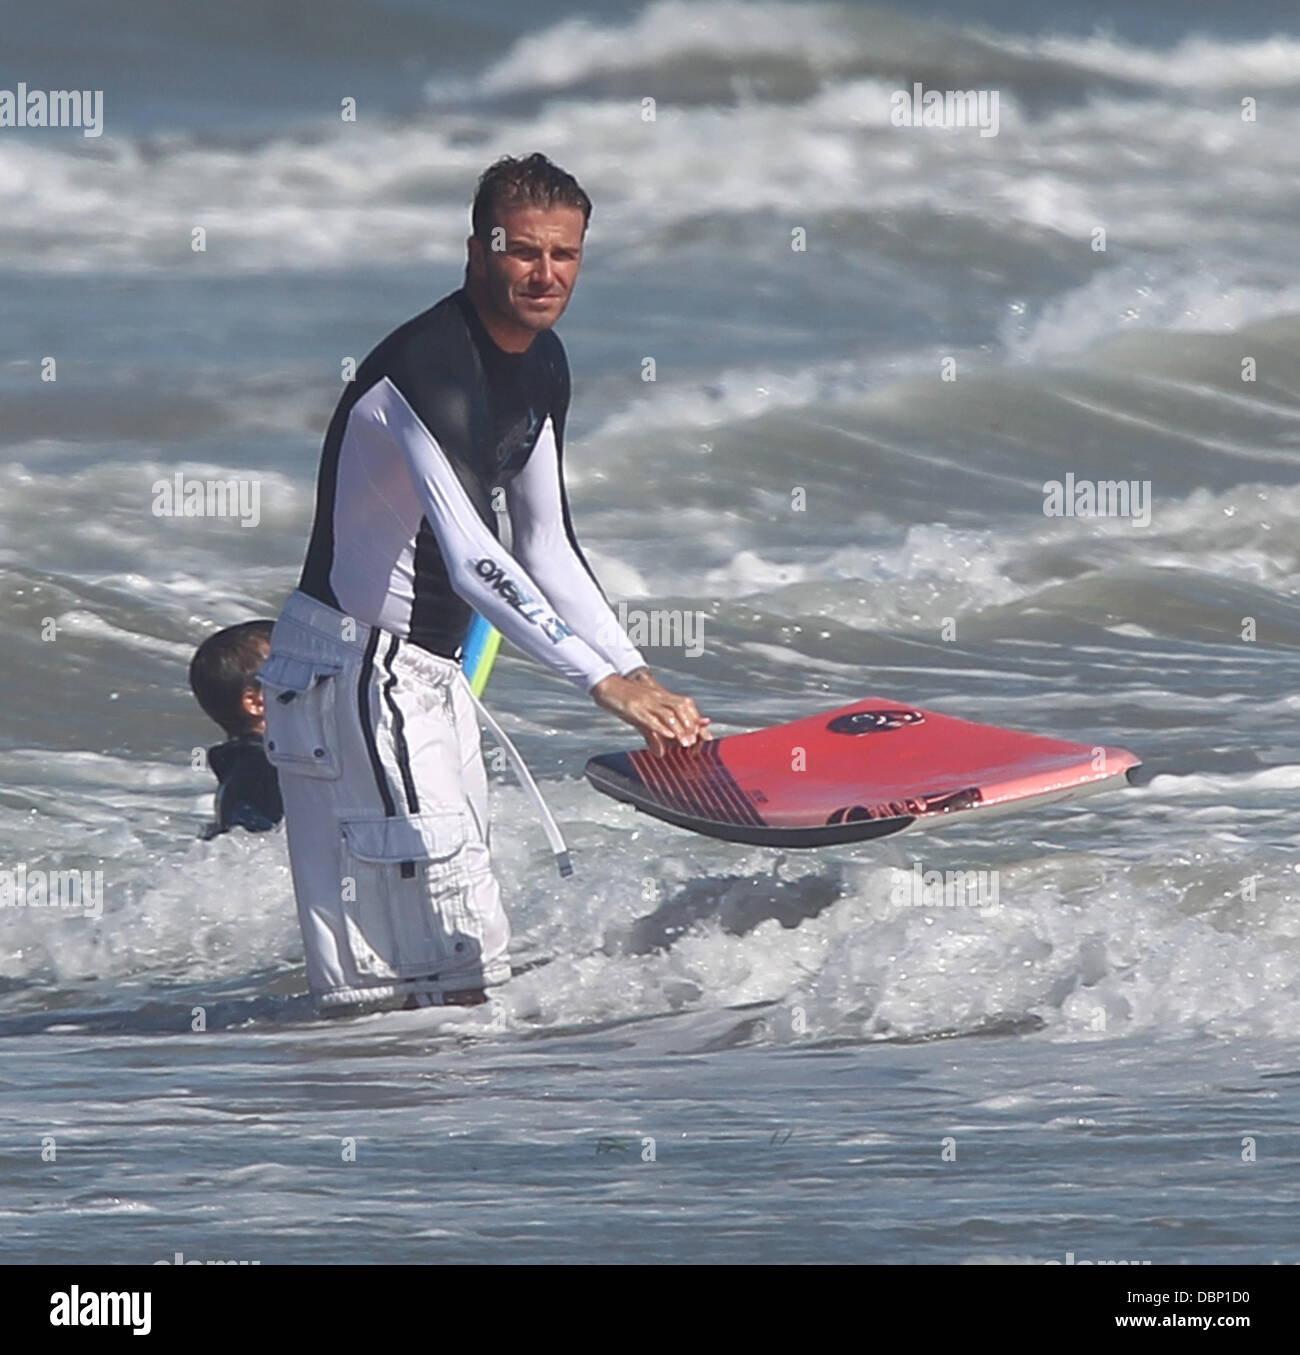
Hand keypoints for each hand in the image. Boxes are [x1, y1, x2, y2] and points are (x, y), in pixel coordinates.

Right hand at [591, 672, 711, 756]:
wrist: (606, 684)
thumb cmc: (624, 698)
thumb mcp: (642, 716)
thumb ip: (653, 733)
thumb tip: (661, 752)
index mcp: (661, 697)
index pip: (685, 706)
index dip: (696, 719)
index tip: (705, 733)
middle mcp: (657, 698)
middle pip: (681, 709)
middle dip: (691, 726)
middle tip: (697, 741)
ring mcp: (646, 702)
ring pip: (669, 714)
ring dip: (680, 729)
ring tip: (686, 743)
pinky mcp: (635, 708)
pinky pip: (650, 717)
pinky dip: (661, 727)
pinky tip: (668, 735)